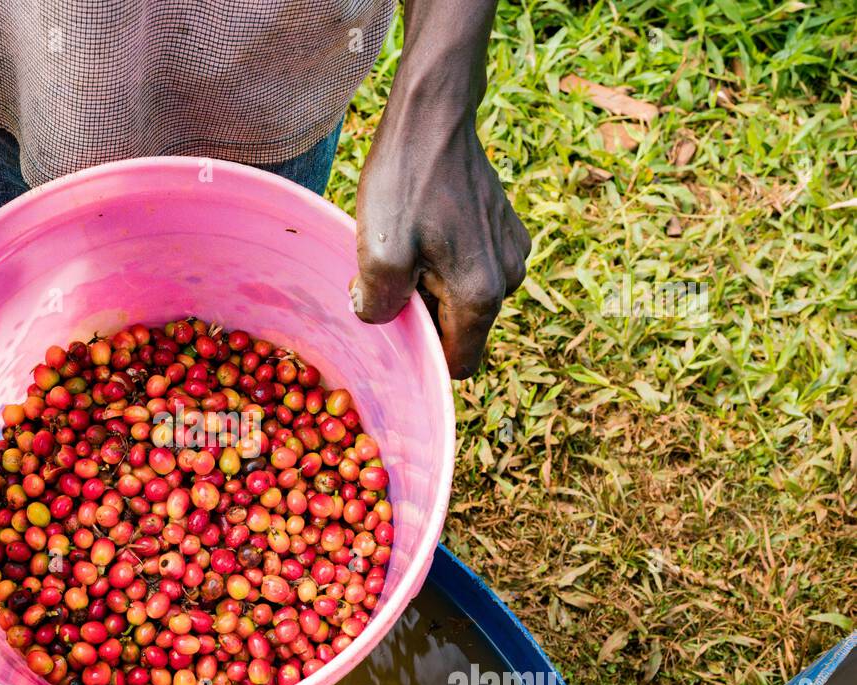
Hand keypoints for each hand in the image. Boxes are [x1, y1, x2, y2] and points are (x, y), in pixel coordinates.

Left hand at [353, 110, 530, 379]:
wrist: (433, 116)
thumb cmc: (405, 181)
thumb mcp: (378, 251)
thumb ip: (379, 306)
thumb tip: (379, 321)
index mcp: (482, 295)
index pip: (458, 364)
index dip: (423, 356)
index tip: (394, 321)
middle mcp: (508, 279)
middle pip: (458, 329)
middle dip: (421, 314)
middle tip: (389, 274)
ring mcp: (511, 252)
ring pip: (462, 297)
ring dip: (429, 285)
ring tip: (404, 245)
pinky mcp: (504, 228)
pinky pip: (470, 266)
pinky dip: (442, 260)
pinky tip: (421, 228)